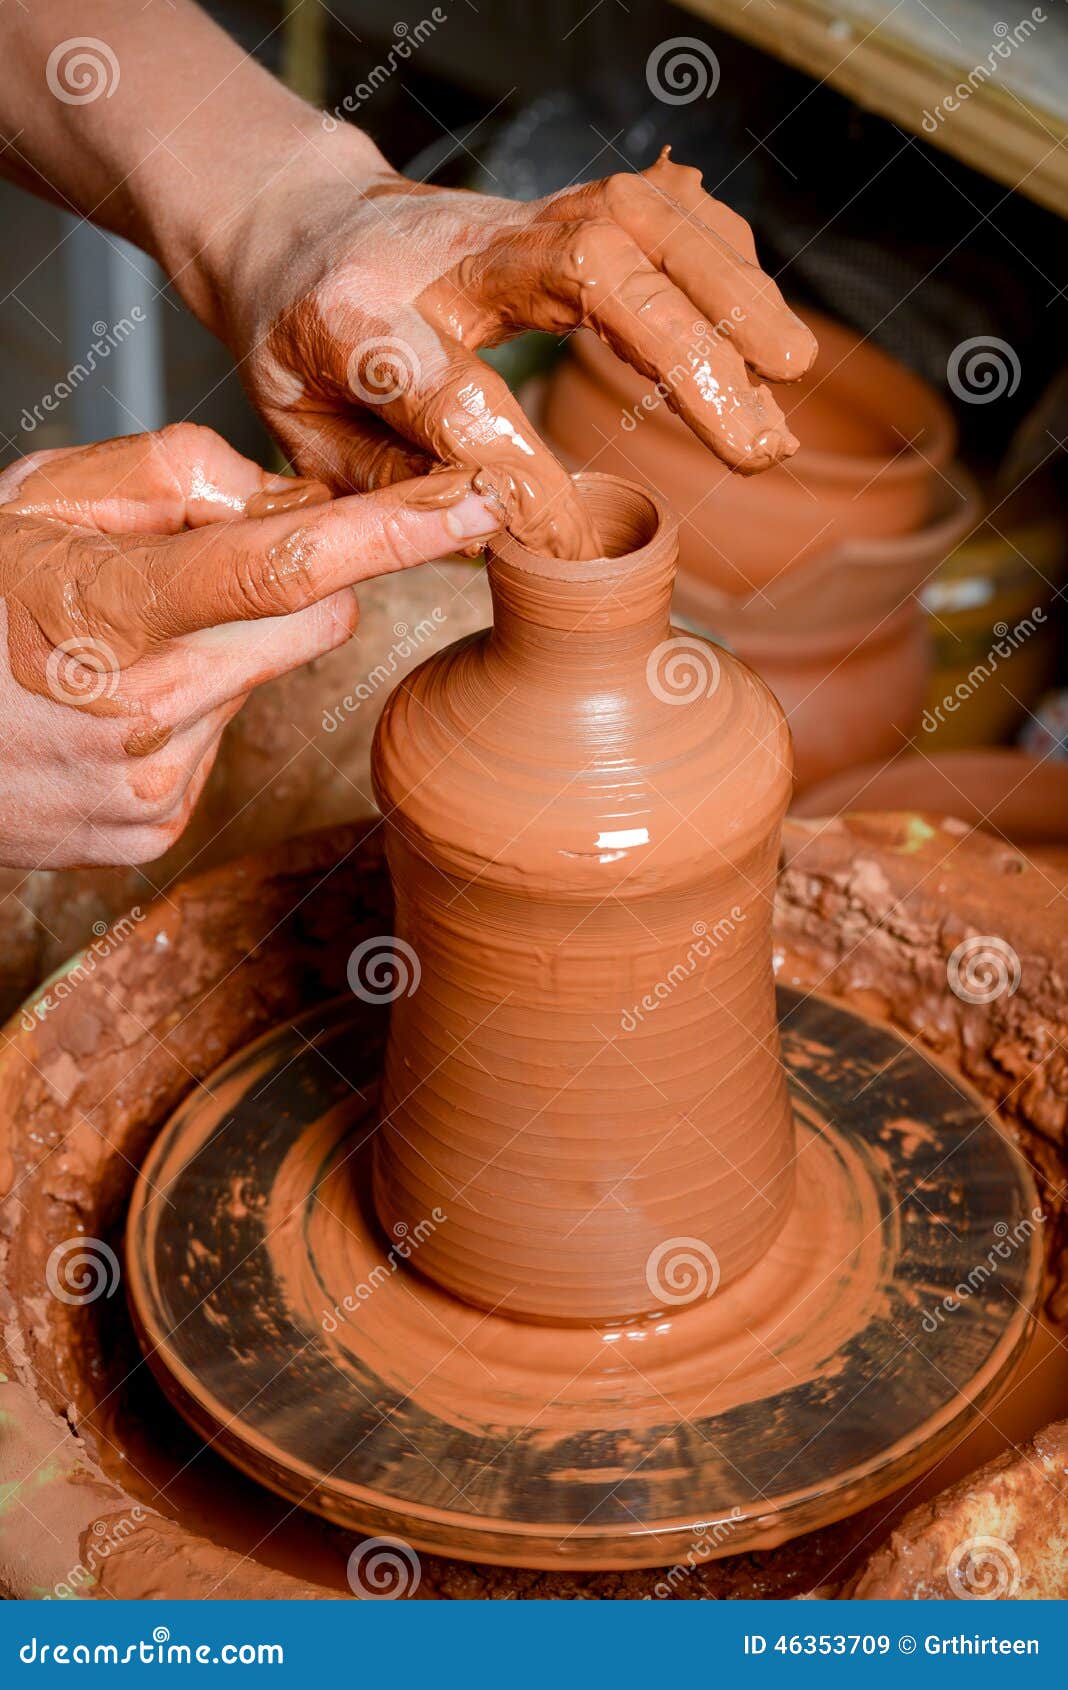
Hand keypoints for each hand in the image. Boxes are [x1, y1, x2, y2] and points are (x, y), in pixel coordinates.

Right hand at [0, 423, 498, 867]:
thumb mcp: (40, 498)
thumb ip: (171, 475)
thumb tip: (283, 497)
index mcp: (108, 610)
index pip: (288, 566)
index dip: (395, 532)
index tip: (478, 500)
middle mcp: (141, 709)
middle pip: (311, 626)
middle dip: (297, 584)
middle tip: (212, 565)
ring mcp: (151, 783)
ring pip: (265, 684)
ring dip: (228, 651)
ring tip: (125, 648)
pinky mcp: (154, 828)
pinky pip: (225, 745)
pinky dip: (195, 712)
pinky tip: (115, 706)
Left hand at [221, 146, 816, 558]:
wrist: (300, 229)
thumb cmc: (308, 352)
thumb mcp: (304, 433)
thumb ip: (389, 484)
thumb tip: (492, 530)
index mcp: (362, 319)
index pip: (455, 397)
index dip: (519, 475)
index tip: (580, 547)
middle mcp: (448, 252)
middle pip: (583, 272)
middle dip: (682, 352)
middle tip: (758, 440)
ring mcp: (511, 218)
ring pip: (633, 222)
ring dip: (726, 288)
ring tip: (792, 369)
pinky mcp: (557, 209)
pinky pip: (653, 209)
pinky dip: (718, 253)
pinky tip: (759, 318)